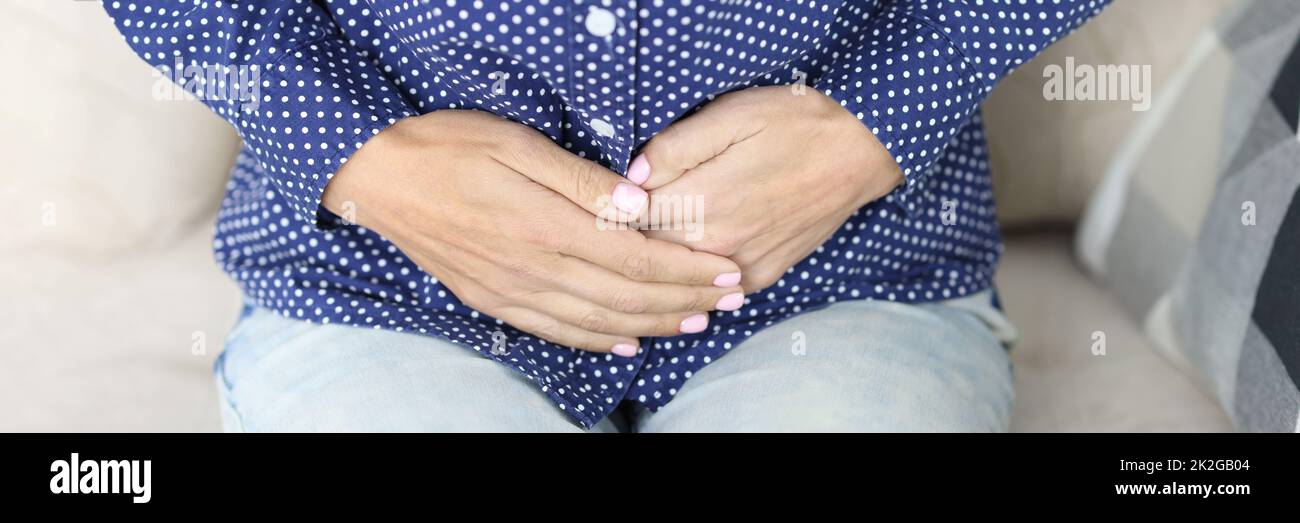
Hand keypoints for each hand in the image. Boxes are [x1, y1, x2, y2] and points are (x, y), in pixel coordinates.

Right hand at [322, 110, 744, 354]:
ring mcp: (512, 292)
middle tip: (728, 299)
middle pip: (625, 298)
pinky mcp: (493, 301)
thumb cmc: (448, 147)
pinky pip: (555, 331)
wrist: (377, 178)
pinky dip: (597, 340)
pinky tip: (625, 342)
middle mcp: (532, 269)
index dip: (685, 270)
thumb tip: (639, 205)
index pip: (634, 259)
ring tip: (694, 321)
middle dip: (684, 300)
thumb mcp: (517, 144)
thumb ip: (580, 180)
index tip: (725, 270)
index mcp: (545, 226)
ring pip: (597, 322)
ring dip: (652, 324)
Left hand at [630, 86, 902, 292]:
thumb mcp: (732, 114)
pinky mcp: (762, 276)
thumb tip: (630, 175)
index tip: (596, 203)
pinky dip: (689, 286)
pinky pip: (711, 294)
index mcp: (702, 200)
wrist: (861, 151)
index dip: (609, 211)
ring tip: (631, 259)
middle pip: (646, 255)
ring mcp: (741, 266)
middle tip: (605, 231)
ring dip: (652, 271)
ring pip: (676, 280)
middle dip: (623, 244)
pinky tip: (677, 275)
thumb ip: (676, 146)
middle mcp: (718, 242)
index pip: (629, 221)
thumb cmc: (794, 122)